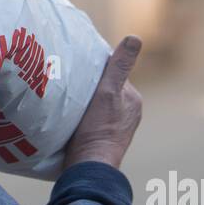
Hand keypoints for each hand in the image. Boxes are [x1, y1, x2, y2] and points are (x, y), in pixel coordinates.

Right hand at [63, 36, 142, 170]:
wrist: (90, 166)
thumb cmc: (98, 129)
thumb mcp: (108, 92)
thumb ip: (120, 66)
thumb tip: (135, 37)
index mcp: (133, 98)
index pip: (114, 73)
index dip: (97, 67)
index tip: (79, 64)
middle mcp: (130, 113)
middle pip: (106, 89)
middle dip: (91, 84)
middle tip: (69, 81)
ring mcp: (119, 128)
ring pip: (99, 105)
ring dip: (86, 101)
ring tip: (68, 99)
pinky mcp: (105, 139)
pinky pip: (94, 120)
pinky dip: (84, 116)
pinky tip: (71, 117)